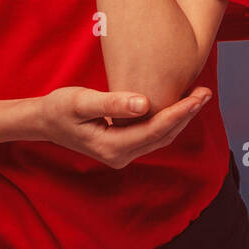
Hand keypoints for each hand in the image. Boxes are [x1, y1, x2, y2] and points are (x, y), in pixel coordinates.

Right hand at [33, 85, 212, 169]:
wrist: (43, 121)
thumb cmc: (59, 108)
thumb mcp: (81, 101)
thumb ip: (113, 102)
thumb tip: (145, 103)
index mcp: (112, 147)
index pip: (155, 130)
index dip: (180, 112)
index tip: (198, 95)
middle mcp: (120, 156)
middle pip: (163, 136)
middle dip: (187, 114)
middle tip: (205, 91)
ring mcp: (122, 154)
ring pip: (160, 137)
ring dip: (180, 118)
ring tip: (198, 96)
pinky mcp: (123, 147)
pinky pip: (152, 135)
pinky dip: (168, 120)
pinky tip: (178, 104)